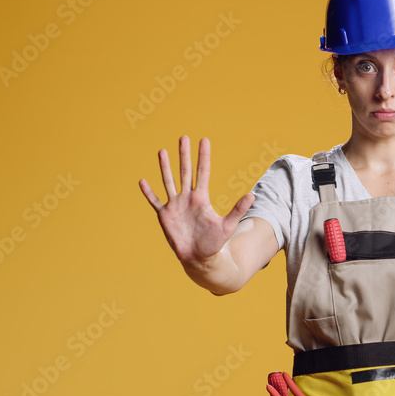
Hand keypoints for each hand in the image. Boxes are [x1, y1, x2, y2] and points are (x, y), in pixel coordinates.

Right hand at [139, 136, 255, 265]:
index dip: (203, 156)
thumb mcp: (228, 226)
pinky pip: (155, 201)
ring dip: (165, 167)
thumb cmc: (214, 243)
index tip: (204, 140)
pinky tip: (143, 181)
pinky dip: (149, 192)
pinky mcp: (165, 216)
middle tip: (183, 137)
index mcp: (202, 198)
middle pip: (185, 171)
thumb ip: (238, 210)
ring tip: (162, 151)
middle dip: (184, 155)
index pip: (203, 171)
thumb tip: (252, 196)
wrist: (199, 258)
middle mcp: (188, 198)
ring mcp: (175, 205)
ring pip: (169, 181)